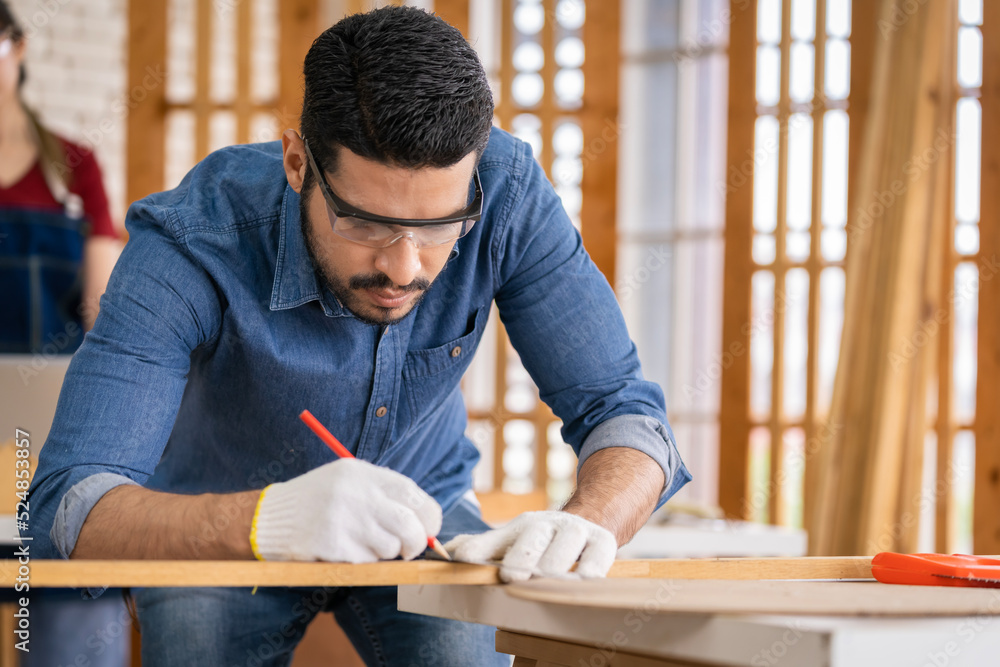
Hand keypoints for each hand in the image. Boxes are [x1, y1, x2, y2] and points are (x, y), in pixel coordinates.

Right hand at [251, 459, 441, 561]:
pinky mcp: (333, 544)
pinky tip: (344, 548)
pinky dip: (362, 560)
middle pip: (410, 526)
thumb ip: (385, 493)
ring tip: (363, 542)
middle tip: (408, 549)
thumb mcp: (349, 480)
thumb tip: (425, 520)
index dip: (429, 517)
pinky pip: (366, 561)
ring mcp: (344, 519)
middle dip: (416, 543)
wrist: (269, 518)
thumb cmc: (318, 500)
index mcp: (363, 472)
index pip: (414, 495)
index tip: (430, 530)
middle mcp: (356, 493)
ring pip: (389, 548)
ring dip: (384, 553)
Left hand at [444, 511, 616, 581]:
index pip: (495, 539)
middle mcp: (546, 524)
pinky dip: (591, 566)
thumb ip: (482, 548)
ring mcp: (576, 530)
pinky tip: (583, 578)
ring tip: (544, 577)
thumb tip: (445, 551)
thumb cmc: (540, 542)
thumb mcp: (510, 541)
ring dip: (554, 562)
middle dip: (521, 556)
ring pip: (565, 544)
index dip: (479, 549)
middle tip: (511, 574)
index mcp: (519, 527)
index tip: (464, 560)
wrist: (587, 522)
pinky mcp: (602, 541)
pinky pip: (598, 553)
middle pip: (532, 538)